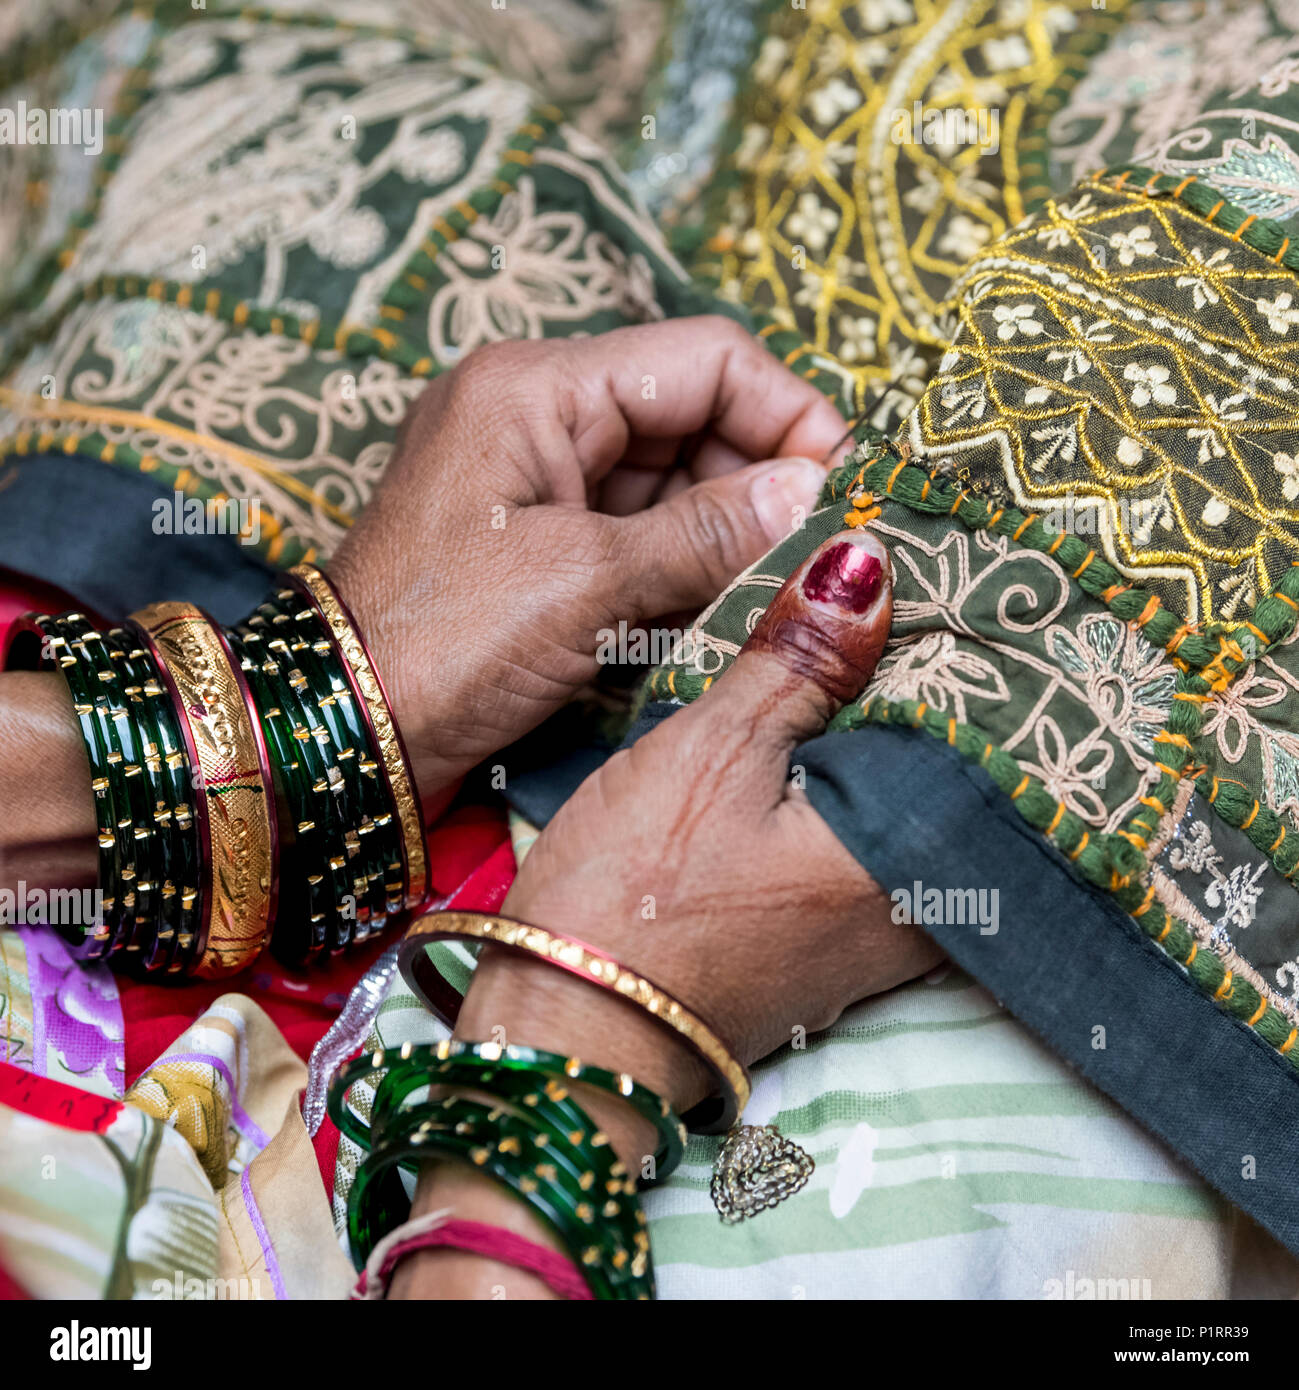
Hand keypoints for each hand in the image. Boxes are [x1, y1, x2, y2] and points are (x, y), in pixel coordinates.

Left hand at [327, 316, 847, 804]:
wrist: (346, 729)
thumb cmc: (445, 641)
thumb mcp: (586, 581)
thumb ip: (707, 531)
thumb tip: (813, 492)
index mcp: (535, 388)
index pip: (703, 359)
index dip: (787, 413)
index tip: (844, 483)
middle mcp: (538, 416)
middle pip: (692, 417)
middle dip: (763, 481)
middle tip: (823, 551)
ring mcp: (539, 480)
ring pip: (672, 481)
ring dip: (731, 530)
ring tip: (781, 586)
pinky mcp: (541, 541)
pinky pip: (639, 532)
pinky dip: (688, 564)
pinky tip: (729, 603)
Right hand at [392, 527, 943, 1298]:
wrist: (572, 1034)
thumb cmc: (637, 898)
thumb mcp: (710, 757)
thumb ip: (798, 663)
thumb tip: (867, 565)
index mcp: (917, 853)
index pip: (988, 723)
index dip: (975, 639)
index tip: (964, 567)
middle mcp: (925, 904)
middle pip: (960, 765)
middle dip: (942, 680)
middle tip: (926, 582)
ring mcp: (882, 935)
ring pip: (916, 801)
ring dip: (899, 728)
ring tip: (881, 635)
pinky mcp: (834, 944)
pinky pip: (879, 837)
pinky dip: (866, 778)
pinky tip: (835, 725)